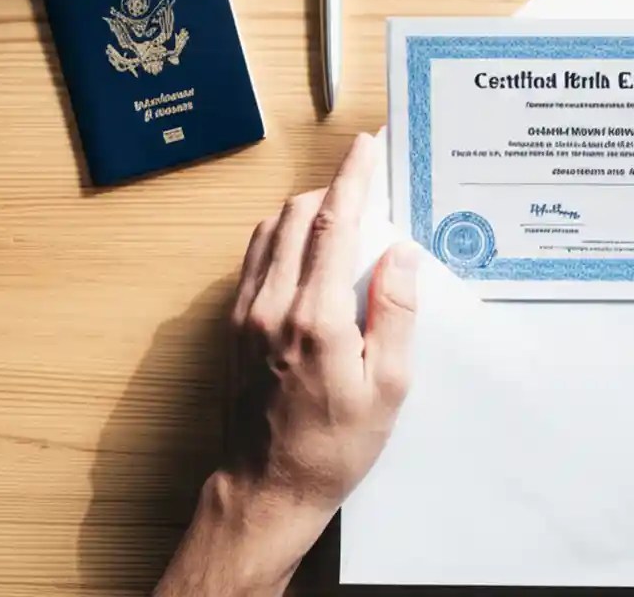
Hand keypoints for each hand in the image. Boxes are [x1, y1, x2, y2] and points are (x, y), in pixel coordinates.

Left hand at [156, 134, 419, 594]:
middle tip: (368, 185)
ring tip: (342, 214)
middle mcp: (272, 305)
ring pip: (270, 231)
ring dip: (307, 211)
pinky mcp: (234, 326)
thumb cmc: (336, 445)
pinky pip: (255, 259)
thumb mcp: (388, 386)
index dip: (354, 178)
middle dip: (334, 190)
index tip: (367, 147)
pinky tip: (307, 249)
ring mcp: (245, 314)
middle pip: (297, 216)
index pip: (335, 224)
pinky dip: (283, 237)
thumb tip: (400, 253)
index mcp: (316, 318)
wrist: (267, 487)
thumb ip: (395, 311)